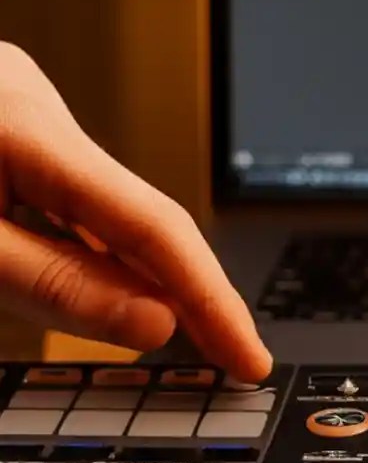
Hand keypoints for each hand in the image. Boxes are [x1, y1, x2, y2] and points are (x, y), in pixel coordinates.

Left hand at [0, 42, 270, 381]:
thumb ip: (53, 285)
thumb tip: (157, 322)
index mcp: (25, 124)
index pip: (150, 224)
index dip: (209, 298)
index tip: (248, 356)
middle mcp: (35, 104)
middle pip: (134, 213)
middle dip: (182, 292)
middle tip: (229, 358)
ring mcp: (20, 112)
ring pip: (101, 211)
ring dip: (133, 276)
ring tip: (184, 340)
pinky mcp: (6, 129)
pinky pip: (68, 201)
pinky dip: (88, 253)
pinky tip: (114, 292)